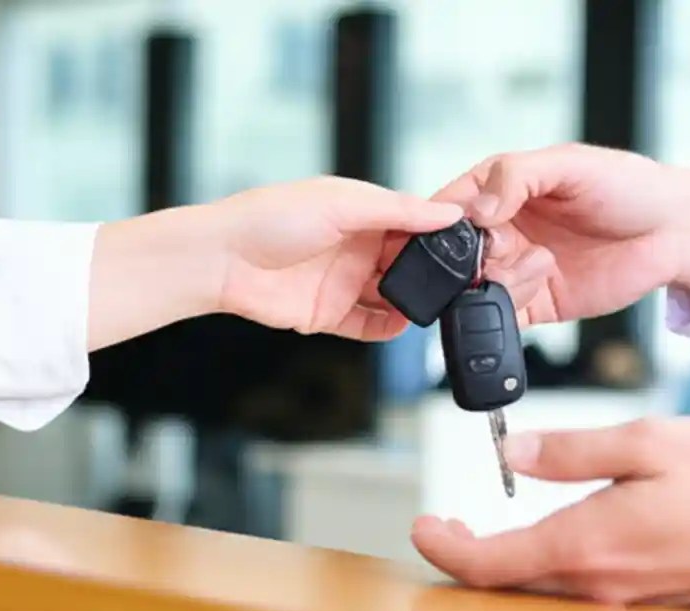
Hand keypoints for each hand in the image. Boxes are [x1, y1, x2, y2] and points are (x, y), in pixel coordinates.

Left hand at [88, 177, 462, 348]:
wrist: (220, 260)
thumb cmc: (268, 218)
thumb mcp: (342, 203)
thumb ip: (398, 210)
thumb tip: (447, 212)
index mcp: (360, 212)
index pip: (412, 224)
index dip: (438, 236)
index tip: (469, 246)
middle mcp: (354, 247)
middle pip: (406, 264)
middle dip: (431, 274)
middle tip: (459, 283)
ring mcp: (341, 282)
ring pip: (391, 297)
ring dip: (412, 303)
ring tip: (435, 308)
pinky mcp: (327, 314)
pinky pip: (367, 325)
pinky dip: (387, 328)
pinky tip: (402, 326)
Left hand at [410, 418, 689, 608]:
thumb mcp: (645, 442)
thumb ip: (570, 450)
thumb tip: (513, 455)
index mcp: (588, 546)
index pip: (488, 564)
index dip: (443, 548)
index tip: (422, 525)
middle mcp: (602, 588)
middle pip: (509, 586)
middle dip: (469, 558)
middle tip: (446, 527)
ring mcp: (630, 604)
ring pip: (544, 594)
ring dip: (508, 567)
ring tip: (486, 535)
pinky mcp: (655, 605)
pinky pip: (584, 597)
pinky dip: (551, 574)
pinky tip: (555, 546)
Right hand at [433, 143, 689, 325]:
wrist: (677, 234)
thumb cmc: (629, 186)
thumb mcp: (571, 163)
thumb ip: (516, 177)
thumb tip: (478, 209)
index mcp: (500, 188)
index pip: (449, 205)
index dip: (439, 220)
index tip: (453, 229)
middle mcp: (502, 229)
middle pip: (453, 254)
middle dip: (469, 258)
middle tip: (502, 250)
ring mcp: (515, 267)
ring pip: (472, 288)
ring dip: (498, 280)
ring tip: (543, 262)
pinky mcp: (534, 303)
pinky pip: (500, 316)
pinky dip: (505, 310)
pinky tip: (542, 281)